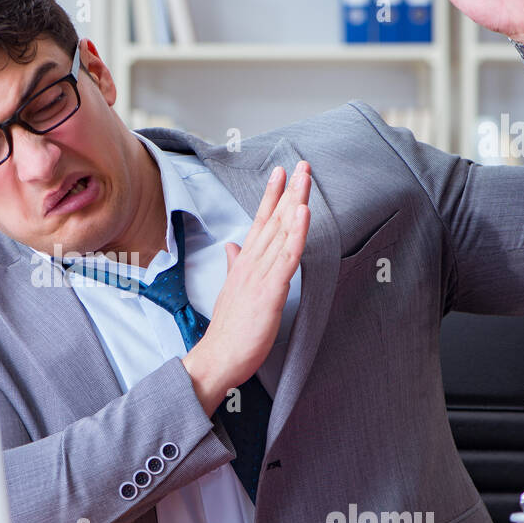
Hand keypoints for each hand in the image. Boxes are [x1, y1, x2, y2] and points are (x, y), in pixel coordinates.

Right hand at [183, 160, 309, 415]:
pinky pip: (287, 257)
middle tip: (301, 165)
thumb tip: (231, 246)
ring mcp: (260, 275)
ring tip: (304, 180)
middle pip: (274, 221)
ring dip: (294, 204)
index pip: (260, 223)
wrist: (218, 357)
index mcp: (244, 264)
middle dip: (288, 192)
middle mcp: (252, 264)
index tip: (281, 173)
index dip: (272, 197)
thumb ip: (234, 266)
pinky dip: (296, 233)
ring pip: (281, 233)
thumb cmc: (228, 330)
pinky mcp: (270, 290)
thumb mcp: (231, 291)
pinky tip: (302, 214)